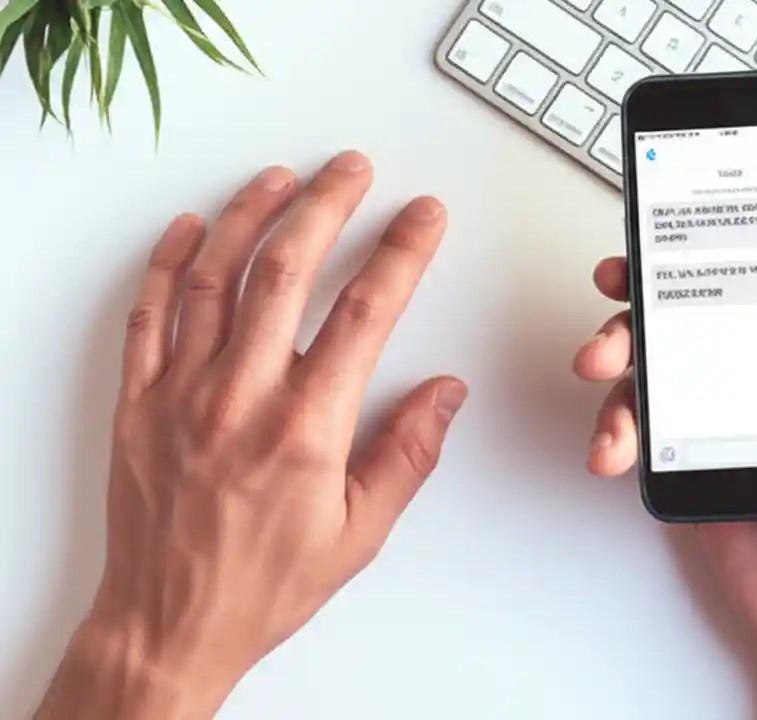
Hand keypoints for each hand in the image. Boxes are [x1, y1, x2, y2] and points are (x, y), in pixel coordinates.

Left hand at [37, 152, 466, 718]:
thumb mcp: (359, 533)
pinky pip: (147, 315)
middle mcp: (239, 399)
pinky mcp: (137, 403)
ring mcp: (180, 394)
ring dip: (250, 217)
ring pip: (213, 278)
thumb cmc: (261, 585)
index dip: (400, 254)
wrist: (168, 625)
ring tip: (280, 179)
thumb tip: (445, 395)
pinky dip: (167, 263)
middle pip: (285, 273)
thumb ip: (406, 455)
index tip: (421, 219)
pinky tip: (189, 230)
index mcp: (304, 429)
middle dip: (326, 207)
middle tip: (351, 171)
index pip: (364, 314)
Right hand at [573, 257, 756, 719]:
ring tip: (601, 375)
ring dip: (620, 365)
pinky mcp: (693, 471)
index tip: (684, 242)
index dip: (726, 265)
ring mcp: (727, 430)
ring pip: (661, 373)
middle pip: (698, 326)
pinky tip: (614, 447)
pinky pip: (645, 434)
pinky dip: (618, 431)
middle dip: (646, 306)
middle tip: (619, 306)